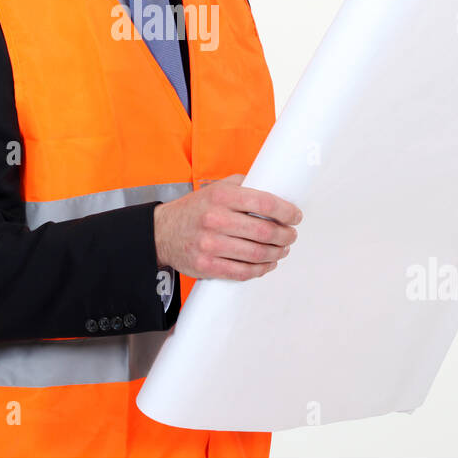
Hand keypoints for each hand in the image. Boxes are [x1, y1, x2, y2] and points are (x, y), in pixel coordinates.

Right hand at [154, 174, 301, 280]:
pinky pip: (242, 272)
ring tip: (282, 249)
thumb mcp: (215, 188)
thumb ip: (242, 185)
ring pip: (257, 254)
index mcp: (221, 196)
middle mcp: (215, 219)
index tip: (295, 216)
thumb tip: (274, 187)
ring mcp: (210, 245)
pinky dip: (261, 269)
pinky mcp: (207, 266)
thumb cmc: (194, 210)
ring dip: (276, 253)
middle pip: (264, 232)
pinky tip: (267, 264)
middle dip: (285, 235)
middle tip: (291, 235)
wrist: (162, 232)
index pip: (264, 203)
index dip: (286, 211)